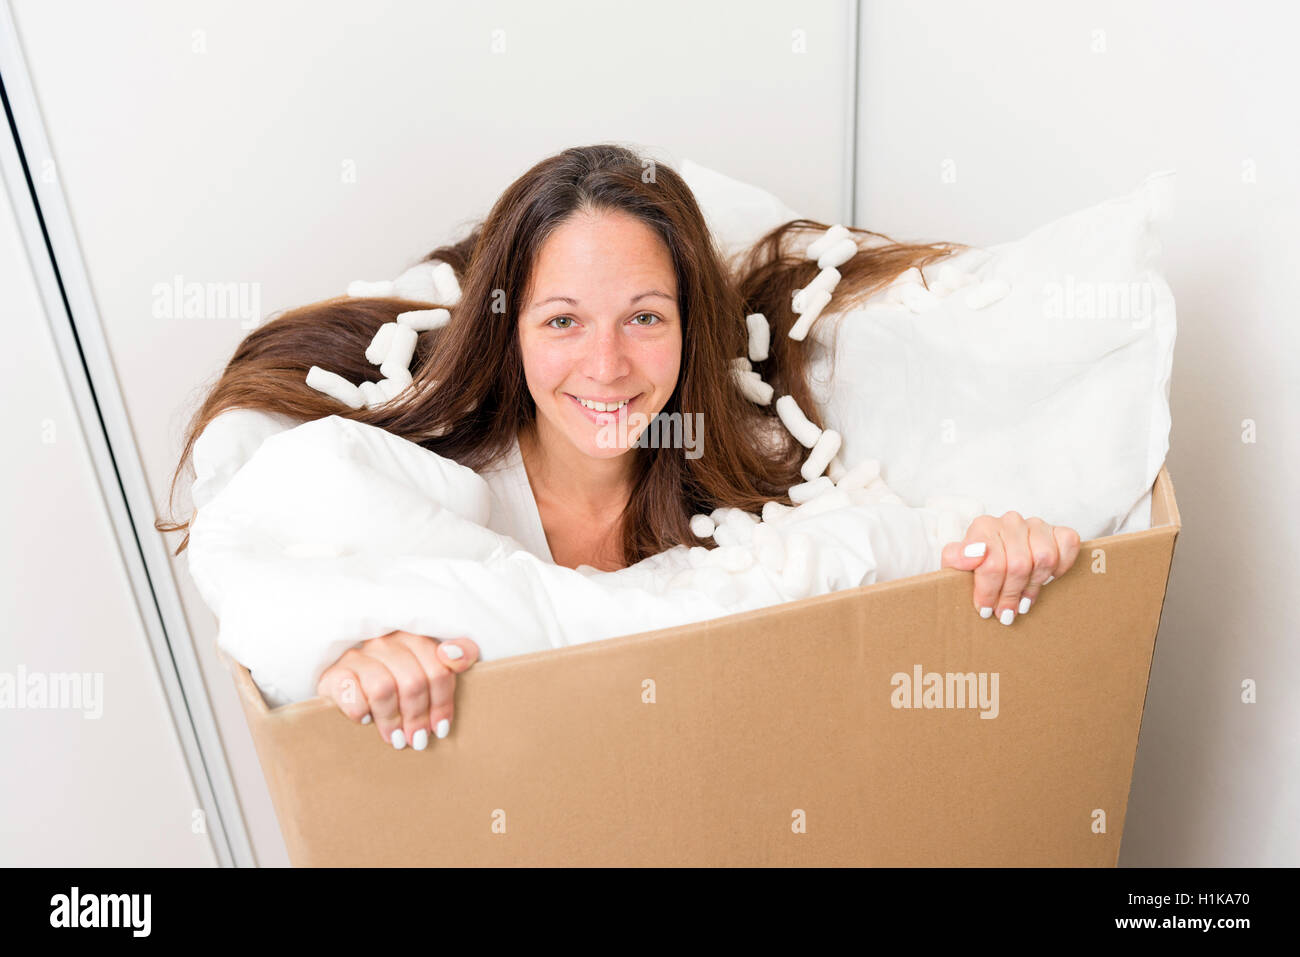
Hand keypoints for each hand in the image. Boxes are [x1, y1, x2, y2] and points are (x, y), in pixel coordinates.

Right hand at [315, 631, 479, 749]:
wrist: (347, 689)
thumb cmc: (397, 682)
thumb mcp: (432, 669)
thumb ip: (459, 655)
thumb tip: (452, 654)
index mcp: (414, 639)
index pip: (437, 671)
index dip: (442, 704)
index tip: (440, 729)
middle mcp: (385, 642)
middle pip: (413, 682)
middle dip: (418, 717)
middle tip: (417, 740)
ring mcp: (357, 656)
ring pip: (384, 688)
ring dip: (391, 719)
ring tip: (395, 738)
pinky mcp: (334, 674)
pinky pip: (351, 693)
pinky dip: (360, 711)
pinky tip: (366, 720)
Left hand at [940, 512, 1080, 624]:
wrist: (995, 555)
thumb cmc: (976, 564)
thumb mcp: (956, 565)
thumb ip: (955, 558)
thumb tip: (973, 556)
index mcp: (983, 527)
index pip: (991, 563)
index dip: (988, 590)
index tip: (985, 608)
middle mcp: (1010, 522)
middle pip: (1018, 565)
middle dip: (1009, 595)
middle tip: (1004, 613)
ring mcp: (1036, 525)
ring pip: (1044, 559)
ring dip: (1033, 586)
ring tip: (1022, 602)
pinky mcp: (1057, 531)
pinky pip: (1068, 545)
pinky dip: (1061, 566)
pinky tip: (1047, 579)